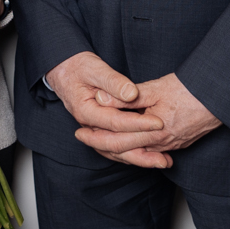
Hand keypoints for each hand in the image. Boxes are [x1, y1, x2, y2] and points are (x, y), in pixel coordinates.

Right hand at [43, 52, 164, 165]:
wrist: (63, 68)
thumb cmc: (78, 66)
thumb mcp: (95, 68)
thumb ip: (113, 82)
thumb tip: (132, 94)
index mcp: (85, 111)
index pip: (116, 122)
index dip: (139, 123)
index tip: (159, 123)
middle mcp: (88, 125)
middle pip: (116, 144)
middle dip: (142, 151)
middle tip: (165, 156)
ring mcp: (93, 130)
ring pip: (116, 151)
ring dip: (140, 158)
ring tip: (163, 162)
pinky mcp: (100, 130)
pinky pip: (116, 147)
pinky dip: (133, 153)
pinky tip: (150, 155)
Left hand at [72, 72, 219, 168]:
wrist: (220, 98)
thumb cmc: (189, 90)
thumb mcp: (155, 88)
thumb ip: (127, 97)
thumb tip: (102, 99)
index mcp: (153, 131)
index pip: (117, 141)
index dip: (96, 138)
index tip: (80, 132)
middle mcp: (161, 143)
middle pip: (124, 151)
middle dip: (101, 145)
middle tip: (83, 138)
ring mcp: (171, 146)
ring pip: (138, 154)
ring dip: (117, 149)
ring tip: (100, 141)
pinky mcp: (178, 144)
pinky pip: (151, 152)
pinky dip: (136, 150)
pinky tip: (129, 146)